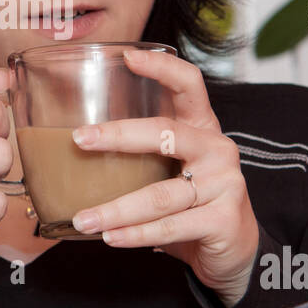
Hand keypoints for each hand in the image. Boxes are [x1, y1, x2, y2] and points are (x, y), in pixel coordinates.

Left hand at [69, 48, 259, 305]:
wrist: (235, 250)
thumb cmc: (191, 204)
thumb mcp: (171, 171)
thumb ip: (140, 157)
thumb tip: (71, 152)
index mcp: (202, 128)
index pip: (189, 85)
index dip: (161, 68)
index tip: (127, 57)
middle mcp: (217, 149)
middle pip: (166, 134)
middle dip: (118, 136)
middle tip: (79, 140)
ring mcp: (224, 184)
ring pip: (160, 194)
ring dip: (117, 209)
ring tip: (83, 218)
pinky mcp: (223, 219)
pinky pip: (171, 225)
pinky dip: (136, 234)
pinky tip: (112, 237)